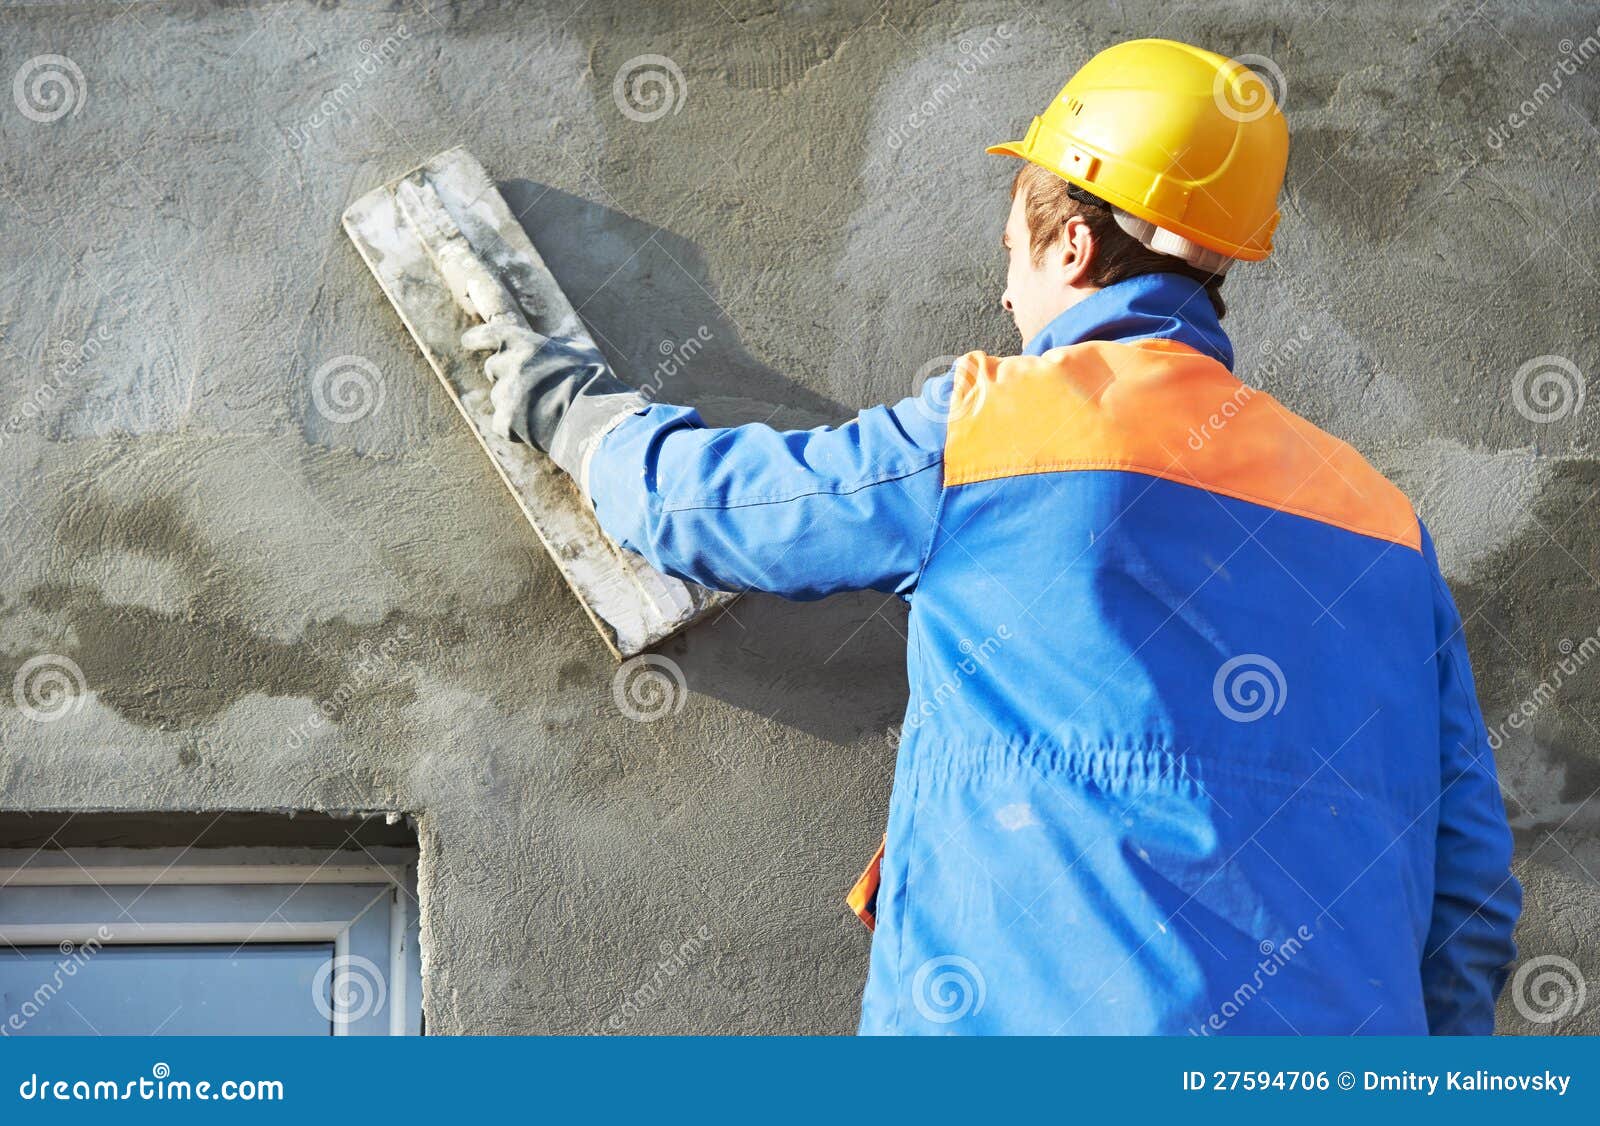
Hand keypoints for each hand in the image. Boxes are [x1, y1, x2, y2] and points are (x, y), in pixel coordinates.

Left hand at [461, 318, 610, 445]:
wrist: (593, 420)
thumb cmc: (592, 383)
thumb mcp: (581, 351)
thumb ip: (559, 345)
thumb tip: (552, 343)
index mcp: (525, 344)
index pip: (490, 334)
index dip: (477, 338)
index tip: (468, 341)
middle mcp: (511, 366)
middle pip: (492, 368)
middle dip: (505, 375)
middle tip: (529, 386)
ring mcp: (506, 395)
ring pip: (499, 397)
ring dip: (513, 403)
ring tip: (541, 411)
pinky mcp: (506, 422)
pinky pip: (502, 423)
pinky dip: (514, 427)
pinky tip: (536, 428)